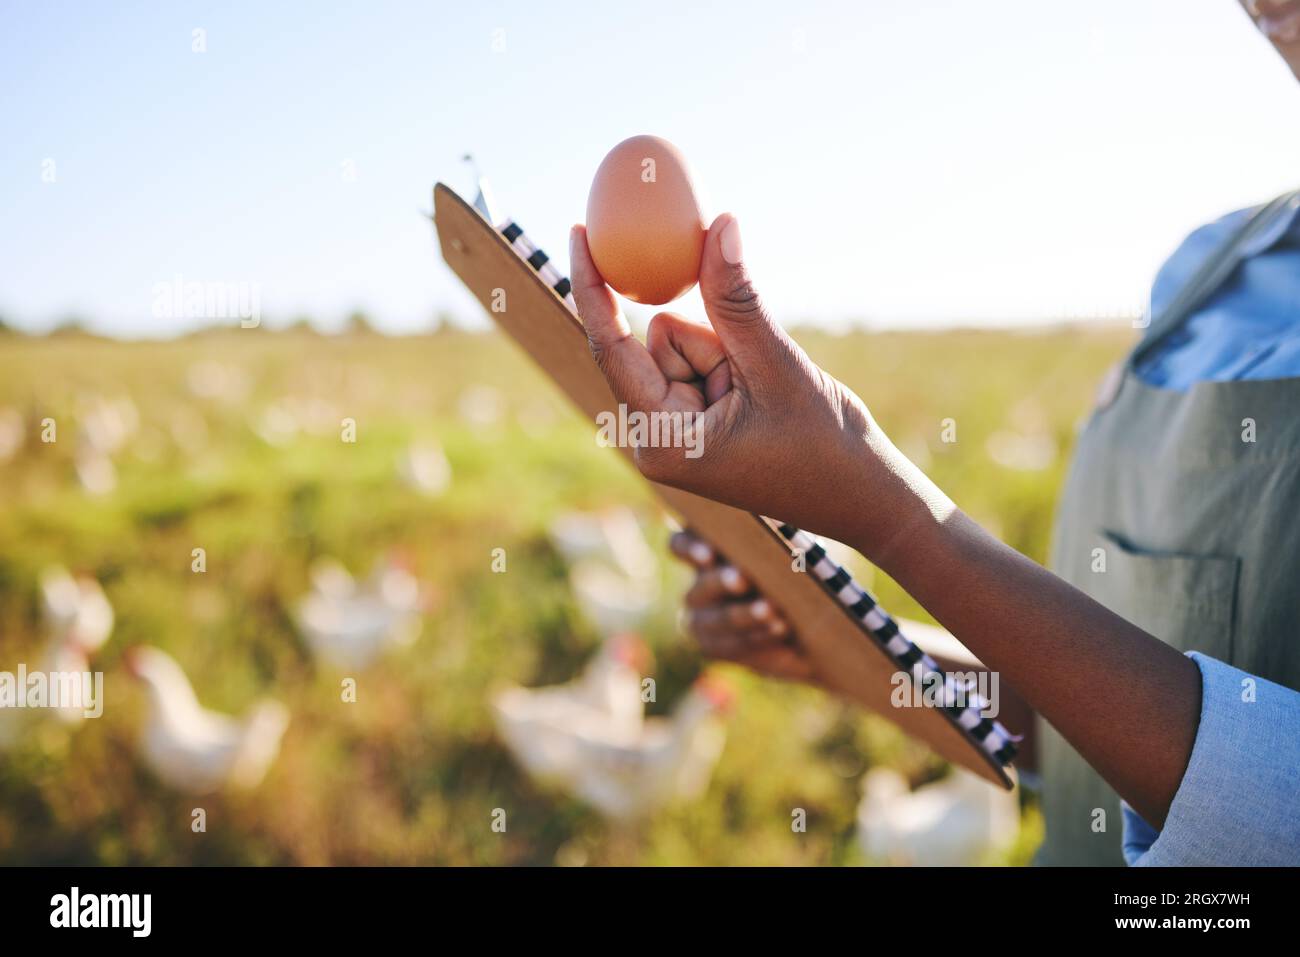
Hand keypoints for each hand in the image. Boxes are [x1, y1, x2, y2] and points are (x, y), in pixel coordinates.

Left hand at [569, 214, 942, 561]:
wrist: (864, 496)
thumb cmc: (824, 447)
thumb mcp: (776, 364)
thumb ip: (737, 298)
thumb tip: (718, 224)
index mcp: (660, 440)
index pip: (611, 348)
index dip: (591, 285)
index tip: (577, 230)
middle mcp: (656, 439)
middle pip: (658, 345)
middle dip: (709, 341)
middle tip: (755, 374)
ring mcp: (675, 432)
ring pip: (683, 347)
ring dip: (728, 351)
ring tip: (767, 393)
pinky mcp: (697, 424)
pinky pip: (703, 361)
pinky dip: (734, 360)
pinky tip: (766, 394)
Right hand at [668, 529, 820, 685]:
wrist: (809, 620)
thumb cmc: (794, 568)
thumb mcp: (784, 547)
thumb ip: (773, 536)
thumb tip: (783, 524)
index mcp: (706, 551)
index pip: (680, 545)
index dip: (690, 549)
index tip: (709, 554)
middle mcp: (698, 585)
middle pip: (701, 584)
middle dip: (722, 582)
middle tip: (743, 580)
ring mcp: (702, 618)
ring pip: (716, 619)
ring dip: (744, 615)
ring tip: (772, 613)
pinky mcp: (713, 646)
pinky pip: (730, 646)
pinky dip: (757, 639)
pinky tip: (780, 633)